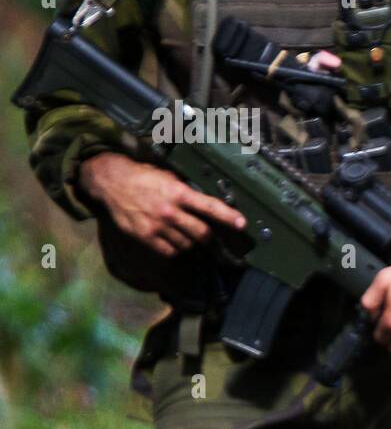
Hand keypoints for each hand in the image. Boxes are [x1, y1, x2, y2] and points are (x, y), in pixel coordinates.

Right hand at [78, 152, 245, 257]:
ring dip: (191, 242)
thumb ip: (186, 191)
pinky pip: (169, 251)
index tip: (241, 224)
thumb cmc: (143, 177)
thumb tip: (206, 203)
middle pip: (201, 233)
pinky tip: (174, 240)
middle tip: (211, 235)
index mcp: (178, 192)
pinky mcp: (145, 236)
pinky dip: (176, 248)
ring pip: (187, 244)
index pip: (209, 206)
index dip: (227, 216)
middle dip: (210, 236)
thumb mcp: (168, 176)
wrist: (111, 182)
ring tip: (187, 233)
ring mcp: (157, 226)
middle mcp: (169, 211)